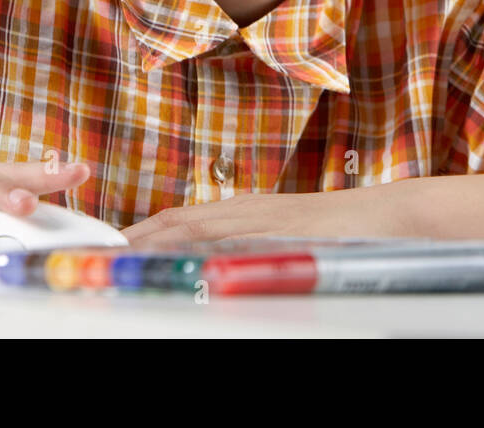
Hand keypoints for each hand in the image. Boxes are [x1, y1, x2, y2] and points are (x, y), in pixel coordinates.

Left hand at [120, 182, 421, 246]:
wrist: (393, 217)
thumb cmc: (346, 233)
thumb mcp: (287, 237)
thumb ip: (252, 248)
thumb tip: (218, 272)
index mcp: (245, 213)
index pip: (178, 221)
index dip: (138, 233)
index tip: (103, 248)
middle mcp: (247, 211)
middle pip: (174, 222)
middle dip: (130, 238)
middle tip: (89, 255)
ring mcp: (261, 219)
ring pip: (192, 227)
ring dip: (149, 240)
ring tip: (111, 255)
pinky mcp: (278, 230)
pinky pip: (227, 240)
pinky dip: (191, 246)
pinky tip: (169, 257)